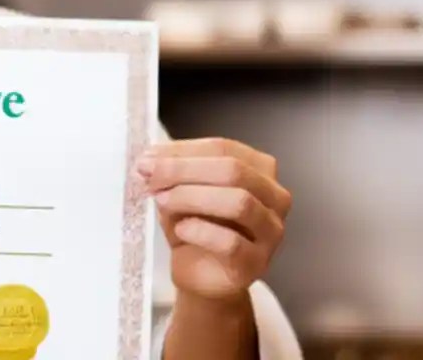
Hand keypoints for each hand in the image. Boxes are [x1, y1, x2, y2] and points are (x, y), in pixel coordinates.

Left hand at [137, 137, 291, 301]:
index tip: (147, 159)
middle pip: (233, 171)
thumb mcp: (181, 190)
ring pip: (239, 203)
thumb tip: (149, 161)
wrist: (199, 274)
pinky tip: (181, 229)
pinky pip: (231, 242)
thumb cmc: (195, 225)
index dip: (182, 151)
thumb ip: (172, 172)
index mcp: (259, 169)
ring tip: (162, 201)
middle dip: (184, 170)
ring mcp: (271, 232)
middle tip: (149, 177)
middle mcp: (275, 197)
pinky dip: (200, 231)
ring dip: (192, 197)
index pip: (223, 148)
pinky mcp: (256, 263)